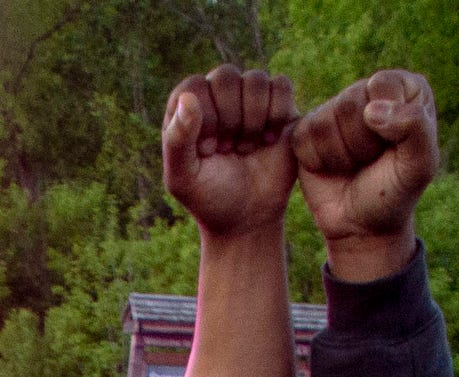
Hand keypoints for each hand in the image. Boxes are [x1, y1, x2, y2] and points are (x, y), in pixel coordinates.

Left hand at [161, 67, 298, 238]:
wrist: (247, 218)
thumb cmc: (209, 197)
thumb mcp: (182, 177)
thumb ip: (177, 139)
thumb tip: (188, 98)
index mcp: (188, 108)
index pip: (195, 86)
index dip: (205, 116)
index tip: (209, 149)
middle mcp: (217, 96)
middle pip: (226, 76)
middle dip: (230, 119)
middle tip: (230, 150)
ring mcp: (249, 98)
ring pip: (255, 79)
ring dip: (253, 118)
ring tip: (247, 147)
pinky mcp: (279, 106)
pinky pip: (281, 85)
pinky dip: (277, 112)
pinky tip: (269, 140)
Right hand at [292, 69, 439, 283]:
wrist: (362, 225)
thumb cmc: (394, 192)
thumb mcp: (420, 166)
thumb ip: (414, 127)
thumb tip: (371, 110)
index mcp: (403, 88)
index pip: (382, 84)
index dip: (385, 121)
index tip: (393, 145)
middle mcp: (368, 91)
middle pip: (349, 102)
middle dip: (360, 143)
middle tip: (370, 161)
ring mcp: (334, 108)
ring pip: (324, 121)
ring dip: (340, 156)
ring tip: (354, 165)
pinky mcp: (306, 128)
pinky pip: (302, 137)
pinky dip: (318, 161)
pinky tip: (332, 168)